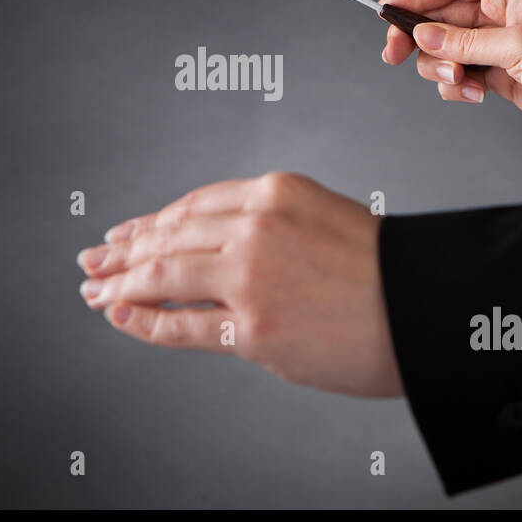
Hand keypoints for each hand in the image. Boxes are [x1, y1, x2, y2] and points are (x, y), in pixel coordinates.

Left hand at [77, 172, 401, 397]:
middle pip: (168, 238)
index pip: (191, 206)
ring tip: (94, 289)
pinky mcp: (252, 328)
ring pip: (164, 277)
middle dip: (124, 253)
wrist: (428, 310)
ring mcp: (249, 278)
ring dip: (121, 285)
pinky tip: (120, 316)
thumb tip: (211, 245)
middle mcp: (254, 227)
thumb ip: (266, 224)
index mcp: (273, 193)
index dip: (151, 223)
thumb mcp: (322, 217)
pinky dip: (144, 321)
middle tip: (93, 260)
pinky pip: (182, 325)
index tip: (125, 234)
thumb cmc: (385, 271)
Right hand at [380, 0, 521, 138]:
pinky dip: (457, 86)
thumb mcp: (517, 46)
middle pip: (438, 17)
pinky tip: (475, 94)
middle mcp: (497, 13)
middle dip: (417, 38)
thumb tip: (421, 37)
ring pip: (444, 50)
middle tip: (396, 56)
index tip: (388, 13)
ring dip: (441, 68)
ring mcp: (495, 43)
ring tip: (461, 80)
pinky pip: (459, 73)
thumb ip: (463, 43)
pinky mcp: (497, 72)